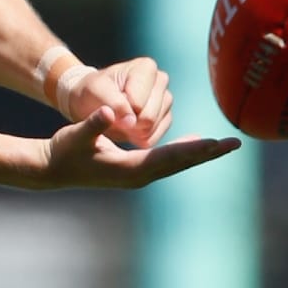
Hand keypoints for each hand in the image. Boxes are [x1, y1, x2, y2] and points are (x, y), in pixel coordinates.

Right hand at [39, 106, 240, 189]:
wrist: (52, 168)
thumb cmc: (63, 150)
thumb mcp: (77, 134)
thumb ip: (93, 124)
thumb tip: (108, 112)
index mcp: (131, 169)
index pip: (170, 157)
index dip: (194, 149)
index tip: (216, 142)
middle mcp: (139, 176)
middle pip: (180, 163)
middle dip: (207, 153)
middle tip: (235, 144)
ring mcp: (137, 176)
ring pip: (175, 163)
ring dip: (198, 154)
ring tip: (221, 145)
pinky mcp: (133, 172)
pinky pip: (165, 162)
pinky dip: (182, 153)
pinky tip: (193, 146)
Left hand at [62, 56, 173, 147]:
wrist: (93, 102)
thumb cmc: (93, 91)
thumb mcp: (95, 91)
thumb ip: (113, 103)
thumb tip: (131, 122)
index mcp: (146, 67)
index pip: (138, 103)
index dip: (121, 110)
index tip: (109, 103)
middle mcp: (161, 81)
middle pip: (149, 117)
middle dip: (128, 122)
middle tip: (113, 115)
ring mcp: (165, 100)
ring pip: (152, 129)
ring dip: (132, 131)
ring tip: (119, 119)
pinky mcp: (166, 118)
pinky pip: (154, 138)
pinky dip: (137, 138)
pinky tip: (127, 128)